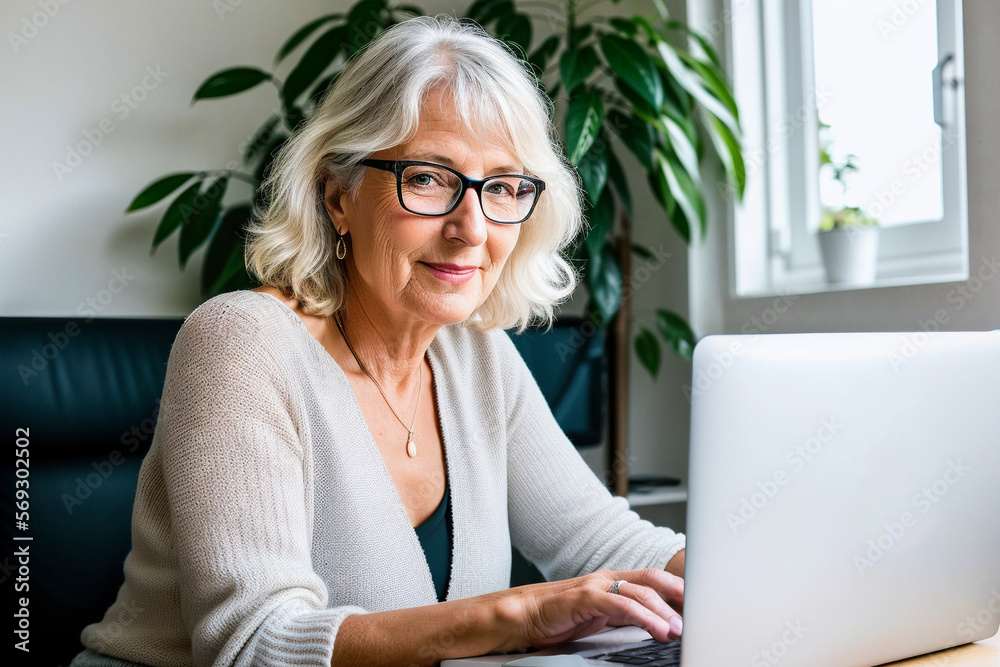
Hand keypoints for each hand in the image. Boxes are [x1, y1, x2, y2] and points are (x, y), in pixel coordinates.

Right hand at [497, 568, 683, 651]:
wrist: (524, 616)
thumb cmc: (560, 618)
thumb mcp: (601, 618)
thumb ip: (626, 618)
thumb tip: (658, 627)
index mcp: (613, 581)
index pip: (654, 580)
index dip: (678, 589)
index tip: (700, 605)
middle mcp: (607, 578)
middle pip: (653, 580)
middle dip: (679, 596)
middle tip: (698, 616)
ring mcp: (596, 585)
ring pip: (641, 592)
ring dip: (664, 611)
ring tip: (679, 630)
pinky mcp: (584, 597)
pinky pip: (619, 604)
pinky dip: (642, 616)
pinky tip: (655, 628)